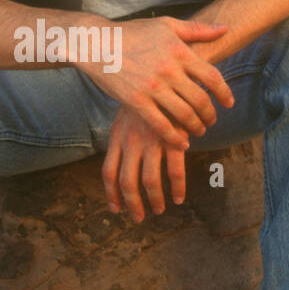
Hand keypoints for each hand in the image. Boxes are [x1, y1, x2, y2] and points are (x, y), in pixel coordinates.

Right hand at [79, 16, 233, 148]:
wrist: (96, 43)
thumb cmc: (132, 32)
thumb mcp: (166, 25)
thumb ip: (197, 29)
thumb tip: (225, 29)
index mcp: (180, 52)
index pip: (212, 77)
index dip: (224, 93)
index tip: (229, 103)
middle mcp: (169, 71)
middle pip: (201, 100)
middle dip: (210, 115)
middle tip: (212, 121)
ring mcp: (153, 87)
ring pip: (184, 115)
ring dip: (196, 127)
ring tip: (198, 131)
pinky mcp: (136, 101)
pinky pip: (161, 124)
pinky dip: (174, 136)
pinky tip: (181, 142)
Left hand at [102, 105, 187, 222]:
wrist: (166, 71)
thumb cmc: (145, 94)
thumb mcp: (125, 113)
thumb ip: (122, 136)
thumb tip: (121, 159)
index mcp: (117, 136)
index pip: (108, 172)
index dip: (111, 194)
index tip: (116, 208)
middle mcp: (131, 141)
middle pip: (127, 181)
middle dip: (133, 204)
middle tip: (138, 217)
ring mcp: (152, 140)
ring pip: (150, 181)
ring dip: (154, 200)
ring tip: (160, 210)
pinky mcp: (173, 138)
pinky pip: (175, 172)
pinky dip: (177, 189)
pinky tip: (179, 197)